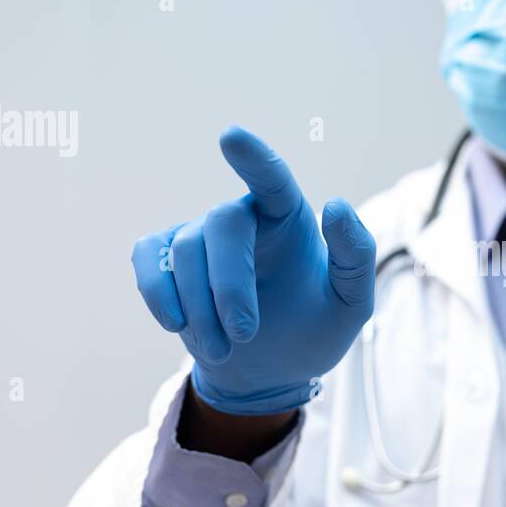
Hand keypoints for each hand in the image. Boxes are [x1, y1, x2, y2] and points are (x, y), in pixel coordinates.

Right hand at [131, 127, 375, 414]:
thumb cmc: (315, 327)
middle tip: (244, 334)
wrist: (270, 371)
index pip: (272, 177)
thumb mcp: (351, 303)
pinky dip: (158, 294)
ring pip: (185, 254)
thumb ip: (356, 256)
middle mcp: (242, 216)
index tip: (231, 136)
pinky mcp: (166, 259)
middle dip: (228, 284)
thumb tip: (336, 204)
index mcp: (288, 216)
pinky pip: (149, 260)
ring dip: (202, 311)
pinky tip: (176, 324)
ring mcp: (199, 235)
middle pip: (221, 226)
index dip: (252, 157)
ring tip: (225, 349)